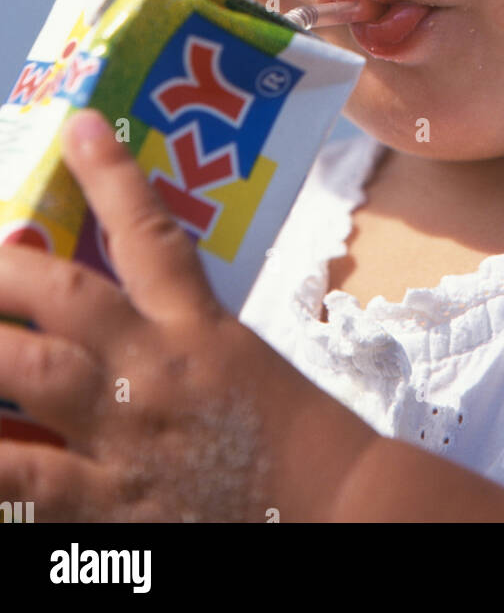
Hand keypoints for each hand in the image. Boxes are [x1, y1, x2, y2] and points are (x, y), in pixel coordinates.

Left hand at [0, 108, 373, 521]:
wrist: (335, 513)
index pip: (152, 235)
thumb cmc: (293, 437)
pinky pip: (25, 477)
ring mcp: (126, 438)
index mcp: (199, 329)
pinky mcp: (108, 508)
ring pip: (31, 374)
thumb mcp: (239, 361)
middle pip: (67, 296)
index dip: (113, 175)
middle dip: (5, 269)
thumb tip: (111, 310)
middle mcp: (155, 371)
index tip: (81, 126)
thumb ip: (178, 332)